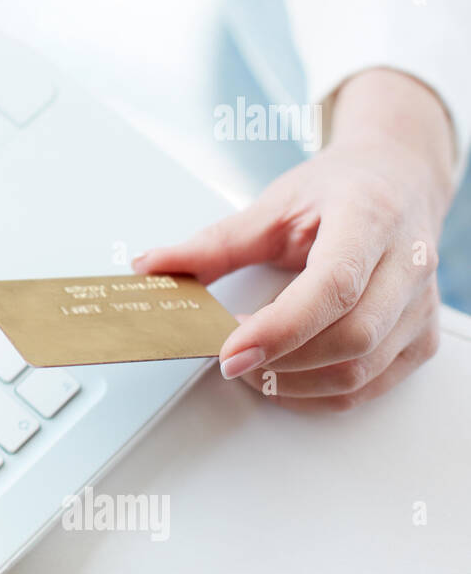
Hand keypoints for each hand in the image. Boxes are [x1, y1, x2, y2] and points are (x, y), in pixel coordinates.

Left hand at [134, 69, 456, 411]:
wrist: (398, 179)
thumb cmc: (341, 189)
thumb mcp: (274, 204)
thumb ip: (215, 243)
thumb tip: (152, 266)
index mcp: (371, 218)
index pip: (332, 287)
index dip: (280, 328)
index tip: (230, 350)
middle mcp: (408, 263)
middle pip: (351, 337)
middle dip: (281, 360)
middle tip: (231, 356)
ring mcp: (421, 304)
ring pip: (361, 370)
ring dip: (295, 382)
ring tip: (252, 364)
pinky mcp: (421, 336)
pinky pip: (372, 385)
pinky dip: (320, 394)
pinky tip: (285, 379)